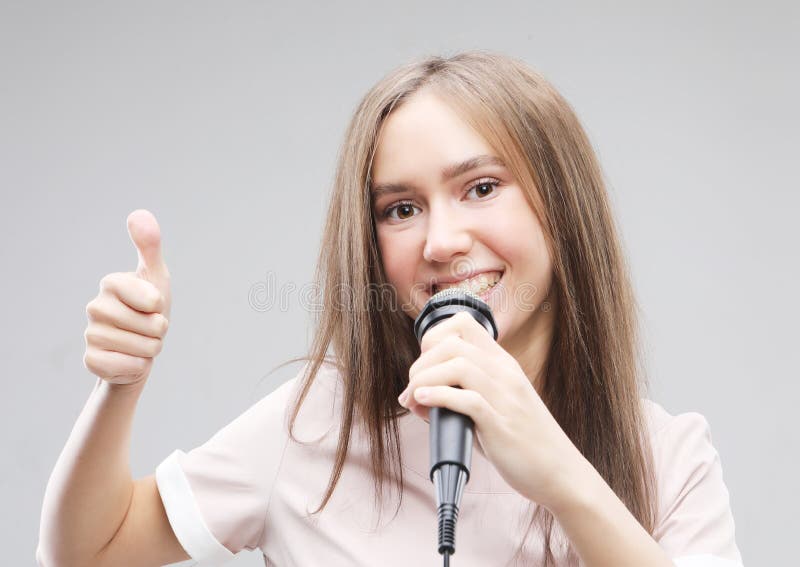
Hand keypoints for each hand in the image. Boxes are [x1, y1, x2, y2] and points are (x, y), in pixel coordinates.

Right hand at [83, 209, 171, 386]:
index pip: (153, 299)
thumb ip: (149, 245)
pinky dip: (138, 366)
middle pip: (152, 325)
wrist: (137, 348)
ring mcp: (91, 334)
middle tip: (149, 327)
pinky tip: (129, 359)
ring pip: (144, 348)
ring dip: (150, 349)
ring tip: (141, 342)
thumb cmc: (150, 309)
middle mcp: (95, 306)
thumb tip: (138, 213)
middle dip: (159, 331)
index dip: (161, 306)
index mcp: (111, 283)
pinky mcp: (92, 360)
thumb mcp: (156, 276)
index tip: (152, 305)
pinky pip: (131, 366)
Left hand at [399, 311, 585, 508]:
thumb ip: (466, 392)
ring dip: (424, 380)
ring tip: (413, 400)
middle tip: (411, 390)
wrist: (561, 473)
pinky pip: (467, 400)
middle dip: (421, 363)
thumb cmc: (523, 441)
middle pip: (452, 344)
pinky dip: (438, 397)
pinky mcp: (502, 425)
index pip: (463, 323)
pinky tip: (423, 405)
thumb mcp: (497, 404)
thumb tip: (420, 396)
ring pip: (458, 366)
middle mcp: (505, 374)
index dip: (432, 338)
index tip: (424, 365)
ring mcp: (506, 398)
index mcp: (503, 363)